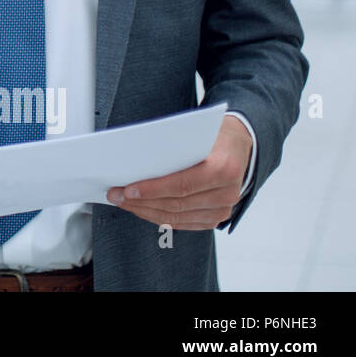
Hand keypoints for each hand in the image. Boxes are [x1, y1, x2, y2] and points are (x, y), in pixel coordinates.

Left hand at [105, 114, 253, 229]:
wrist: (238, 143)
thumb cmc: (214, 135)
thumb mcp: (194, 132)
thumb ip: (171, 148)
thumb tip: (135, 161)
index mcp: (223, 168)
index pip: (181, 185)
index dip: (152, 190)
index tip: (128, 190)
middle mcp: (227, 192)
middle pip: (177, 204)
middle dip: (142, 202)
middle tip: (117, 196)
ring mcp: (224, 207)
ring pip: (178, 217)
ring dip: (147, 212)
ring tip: (125, 203)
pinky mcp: (217, 217)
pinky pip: (185, 223)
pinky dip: (161, 218)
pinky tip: (144, 210)